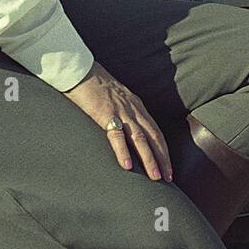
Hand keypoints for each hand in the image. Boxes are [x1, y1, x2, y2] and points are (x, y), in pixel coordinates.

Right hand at [63, 61, 172, 180]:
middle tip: (168, 178)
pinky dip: (123, 151)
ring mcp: (120, 112)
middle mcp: (133, 109)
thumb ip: (123, 111)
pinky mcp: (105, 114)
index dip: (163, 150)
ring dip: (149, 159)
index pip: (155, 131)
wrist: (80, 69)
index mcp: (136, 105)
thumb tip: (123, 129)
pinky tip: (128, 166)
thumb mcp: (116, 97)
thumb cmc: (94, 83)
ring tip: (155, 177)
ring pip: (140, 139)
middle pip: (154, 137)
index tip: (168, 167)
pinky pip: (117, 136)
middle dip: (162, 158)